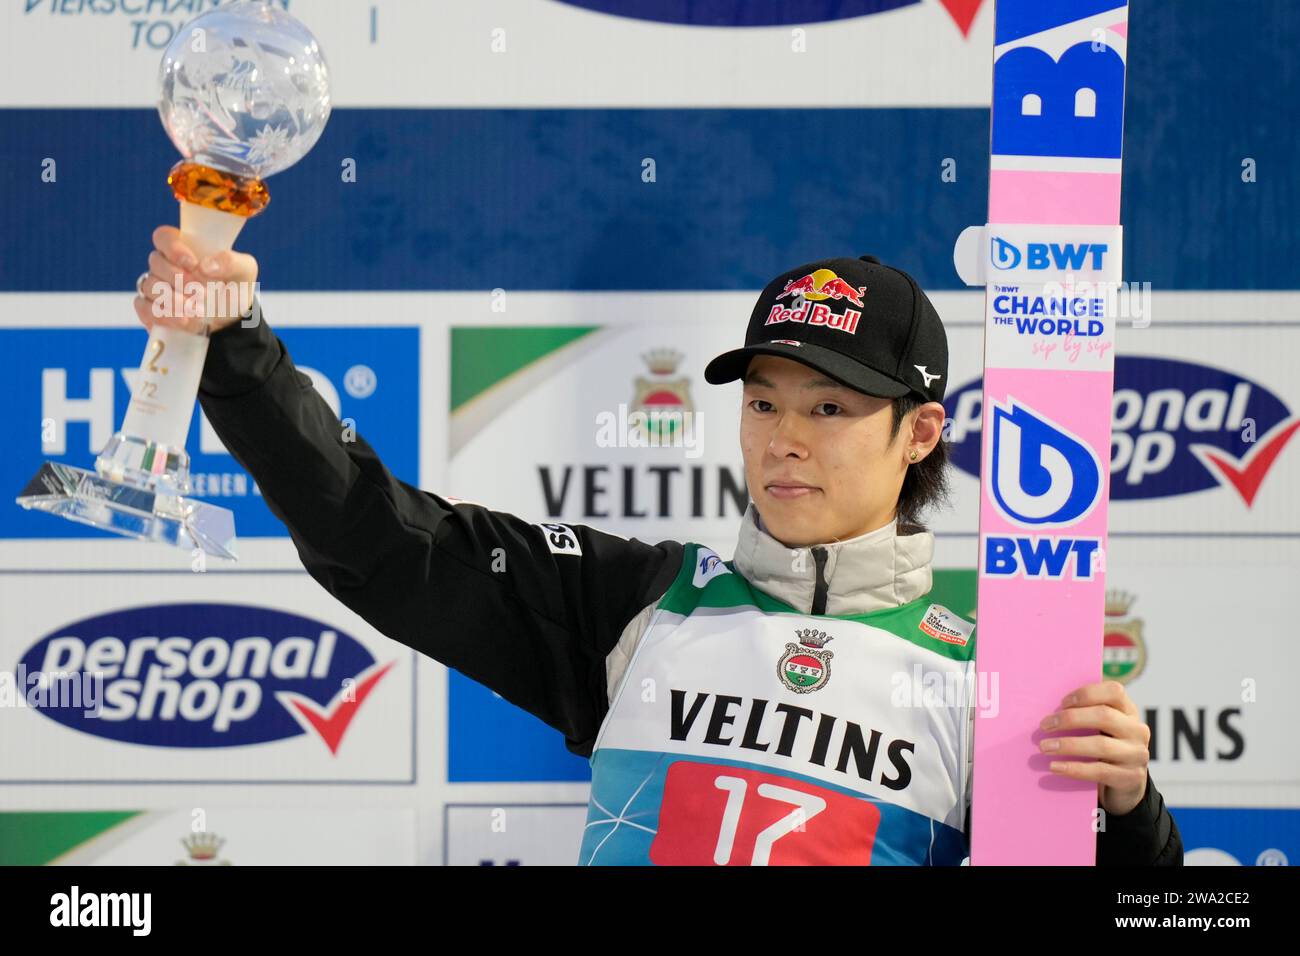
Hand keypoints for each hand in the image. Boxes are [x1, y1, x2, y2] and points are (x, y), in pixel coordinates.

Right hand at [133, 225, 259, 335]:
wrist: (232, 322)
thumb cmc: (235, 288)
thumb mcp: (243, 270)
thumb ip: (230, 262)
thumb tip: (206, 266)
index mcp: (184, 248)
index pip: (164, 237)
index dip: (173, 248)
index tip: (193, 264)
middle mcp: (165, 265)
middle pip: (156, 262)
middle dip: (178, 278)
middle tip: (201, 292)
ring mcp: (156, 287)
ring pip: (149, 286)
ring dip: (173, 299)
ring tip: (198, 311)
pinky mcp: (151, 309)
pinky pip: (144, 308)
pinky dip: (163, 315)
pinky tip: (184, 321)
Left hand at [1038, 679, 1149, 815]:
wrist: (1127, 782)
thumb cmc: (1104, 744)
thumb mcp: (1102, 726)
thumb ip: (1085, 713)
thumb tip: (1049, 710)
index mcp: (1128, 710)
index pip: (1114, 691)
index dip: (1087, 694)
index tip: (1061, 702)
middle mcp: (1137, 730)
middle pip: (1104, 716)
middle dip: (1071, 719)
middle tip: (1044, 725)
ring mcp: (1136, 754)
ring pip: (1101, 745)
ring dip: (1068, 745)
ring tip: (1044, 747)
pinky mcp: (1131, 777)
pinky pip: (1099, 771)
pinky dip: (1074, 769)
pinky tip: (1055, 766)